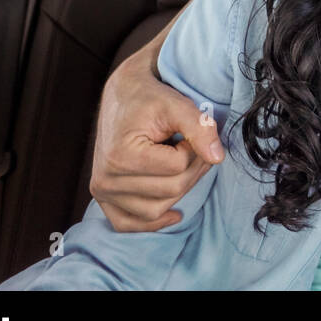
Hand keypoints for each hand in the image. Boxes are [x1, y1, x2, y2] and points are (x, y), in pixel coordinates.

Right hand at [89, 10, 223, 230]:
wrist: (123, 97)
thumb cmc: (149, 98)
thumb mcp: (177, 104)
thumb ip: (200, 128)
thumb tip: (218, 158)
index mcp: (121, 155)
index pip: (178, 167)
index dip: (193, 149)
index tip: (186, 133)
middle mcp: (105, 179)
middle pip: (170, 191)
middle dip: (191, 169)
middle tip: (191, 147)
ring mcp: (102, 192)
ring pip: (156, 210)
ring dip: (178, 189)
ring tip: (179, 163)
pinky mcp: (103, 199)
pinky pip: (129, 224)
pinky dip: (153, 222)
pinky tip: (173, 213)